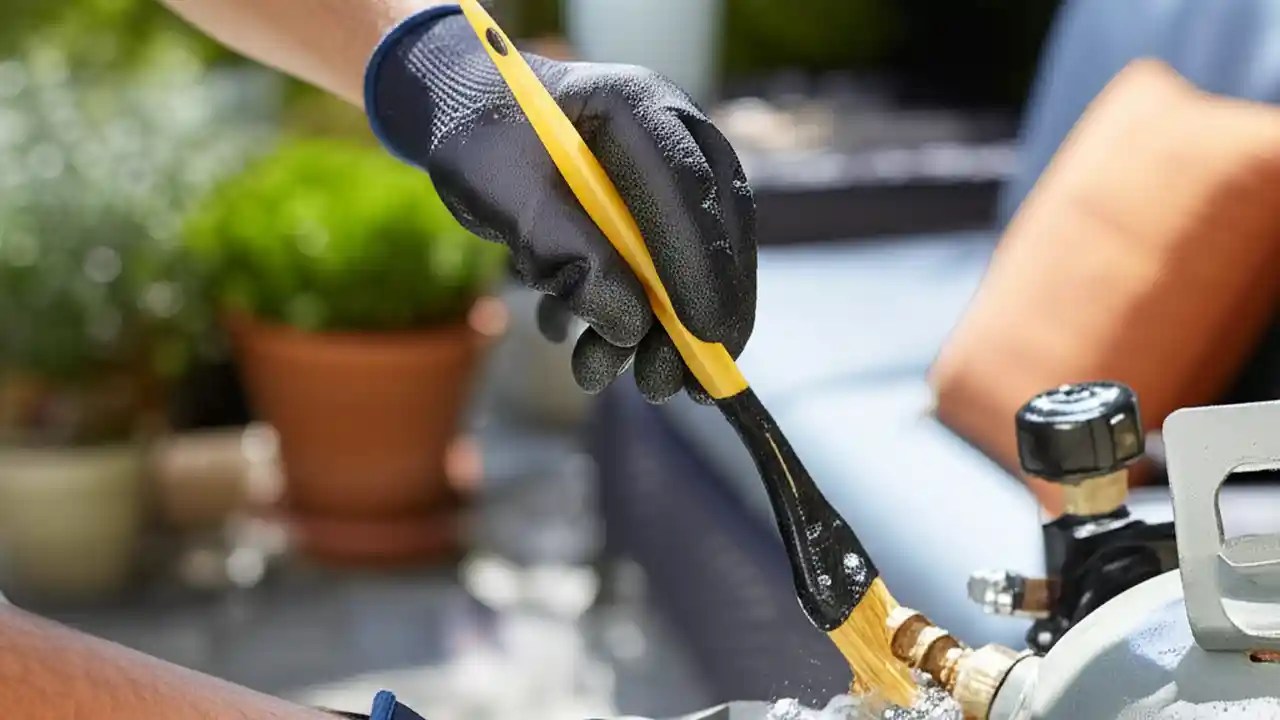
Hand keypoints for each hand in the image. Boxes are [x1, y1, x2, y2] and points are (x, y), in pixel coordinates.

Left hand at [368, 11, 756, 403]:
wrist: (474, 122)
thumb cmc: (484, 143)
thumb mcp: (506, 196)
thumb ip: (565, 253)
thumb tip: (629, 327)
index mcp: (636, 107)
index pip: (687, 188)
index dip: (700, 264)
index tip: (702, 335)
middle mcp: (673, 136)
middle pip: (714, 230)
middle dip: (700, 315)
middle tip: (684, 385)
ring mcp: (674, 175)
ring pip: (695, 262)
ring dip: (659, 332)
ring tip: (615, 379)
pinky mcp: (661, 214)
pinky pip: (667, 275)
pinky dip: (633, 321)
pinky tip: (584, 347)